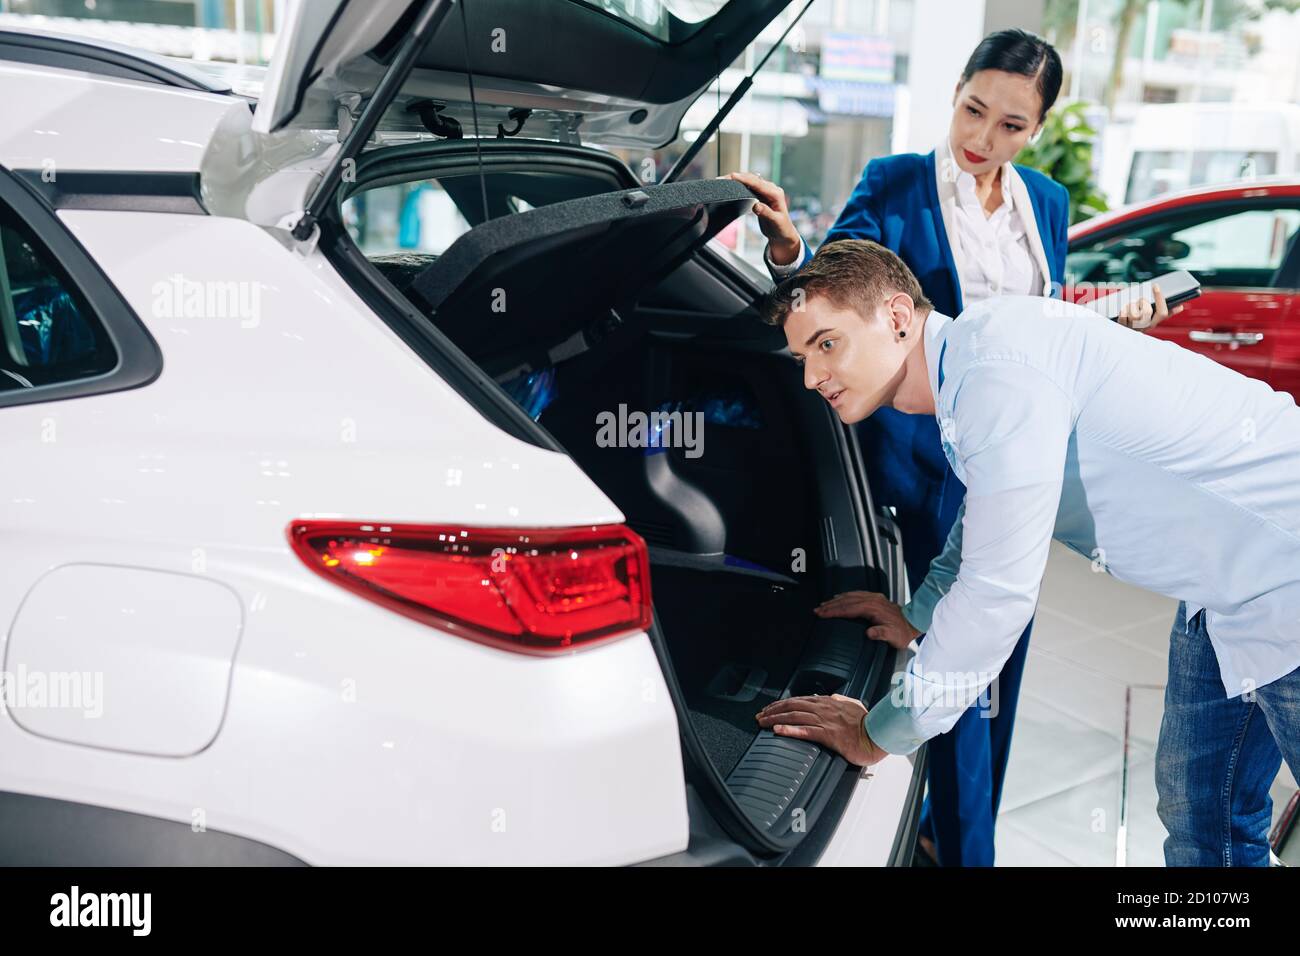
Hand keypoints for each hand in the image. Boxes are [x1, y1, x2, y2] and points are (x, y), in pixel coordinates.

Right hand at [725, 171, 801, 265]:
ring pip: (750, 181)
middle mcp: (771, 189)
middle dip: (738, 177)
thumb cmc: (781, 228)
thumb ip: (766, 213)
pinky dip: (740, 185)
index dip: (745, 179)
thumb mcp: (775, 222)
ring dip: (737, 180)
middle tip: (723, 178)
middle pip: (752, 179)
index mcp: (776, 194)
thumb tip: (756, 205)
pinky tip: (731, 185)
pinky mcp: (760, 195)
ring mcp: (766, 191)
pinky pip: (749, 187)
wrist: (782, 233)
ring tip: (724, 180)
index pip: (758, 184)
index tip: (733, 176)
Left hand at [756, 693, 887, 766]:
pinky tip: (778, 731)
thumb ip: (841, 700)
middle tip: (760, 716)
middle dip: (773, 711)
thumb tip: (832, 697)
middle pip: (792, 707)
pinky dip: (789, 730)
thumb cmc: (868, 723)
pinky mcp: (828, 735)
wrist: (878, 735)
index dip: (782, 704)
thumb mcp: (853, 705)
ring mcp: (825, 721)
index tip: (770, 709)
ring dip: (775, 719)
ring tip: (762, 723)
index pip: (799, 700)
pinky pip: (805, 731)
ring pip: (794, 717)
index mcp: (829, 703)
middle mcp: (824, 709)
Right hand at [815, 590, 920, 649]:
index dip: (834, 611)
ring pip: (850, 596)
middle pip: (846, 601)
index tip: (822, 614)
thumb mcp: (893, 637)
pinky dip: (845, 596)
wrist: (913, 622)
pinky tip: (840, 597)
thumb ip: (881, 634)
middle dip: (830, 606)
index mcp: (873, 609)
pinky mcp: (875, 598)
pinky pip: (856, 594)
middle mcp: (872, 601)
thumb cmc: (902, 632)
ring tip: (824, 604)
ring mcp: (874, 598)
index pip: (848, 609)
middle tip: (817, 610)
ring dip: (836, 600)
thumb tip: (869, 633)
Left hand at [1117, 282, 1183, 330]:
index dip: (1160, 298)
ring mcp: (1133, 328)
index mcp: (1154, 323)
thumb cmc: (1140, 322)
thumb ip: (1167, 312)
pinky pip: (1122, 317)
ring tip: (1130, 304)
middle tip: (1140, 299)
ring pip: (1134, 315)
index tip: (1156, 286)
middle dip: (1143, 302)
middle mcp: (1144, 326)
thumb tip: (1180, 306)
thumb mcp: (1154, 318)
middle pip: (1147, 312)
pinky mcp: (1122, 327)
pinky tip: (1123, 308)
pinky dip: (1123, 311)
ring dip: (1131, 306)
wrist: (1124, 335)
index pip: (1163, 312)